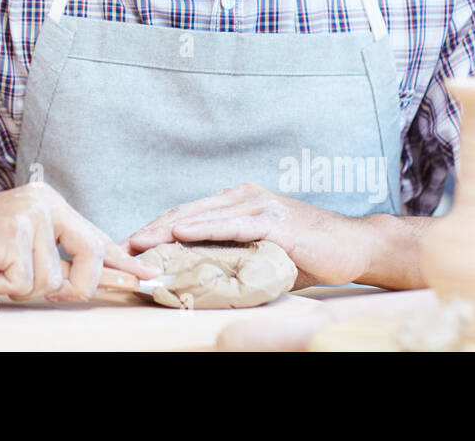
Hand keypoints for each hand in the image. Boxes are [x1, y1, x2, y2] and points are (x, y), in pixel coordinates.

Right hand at [0, 182, 159, 301]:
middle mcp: (43, 203)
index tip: (150, 274)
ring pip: (50, 280)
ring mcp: (28, 216)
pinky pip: (23, 283)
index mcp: (49, 203)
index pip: (95, 236)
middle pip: (89, 256)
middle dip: (76, 286)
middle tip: (47, 290)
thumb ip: (54, 261)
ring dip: (21, 286)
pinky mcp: (9, 233)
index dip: (123, 260)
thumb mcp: (19, 251)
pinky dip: (2, 286)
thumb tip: (91, 283)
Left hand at [122, 182, 375, 286]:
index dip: (156, 228)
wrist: (353, 248)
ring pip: (202, 215)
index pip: (188, 214)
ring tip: (139, 239)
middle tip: (121, 245)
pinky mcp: (273, 219)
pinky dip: (203, 228)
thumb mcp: (261, 255)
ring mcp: (257, 205)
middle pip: (187, 212)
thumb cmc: (308, 254)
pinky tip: (180, 232)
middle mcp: (243, 197)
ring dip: (167, 228)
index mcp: (237, 203)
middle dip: (151, 229)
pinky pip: (231, 224)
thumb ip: (232, 257)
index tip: (128, 245)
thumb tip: (197, 277)